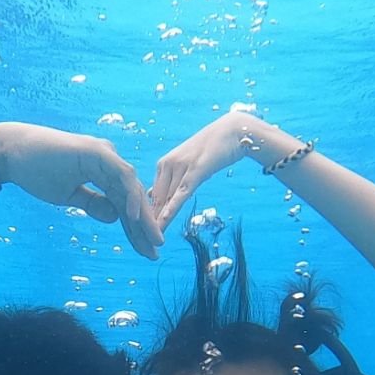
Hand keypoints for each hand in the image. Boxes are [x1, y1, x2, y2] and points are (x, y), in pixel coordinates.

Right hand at [0, 122, 163, 258]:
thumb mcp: (69, 195)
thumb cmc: (37, 171)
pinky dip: (129, 196)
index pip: (123, 204)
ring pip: (131, 189)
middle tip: (156, 251)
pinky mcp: (97, 152)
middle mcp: (108, 162)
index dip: (135, 228)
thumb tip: (115, 217)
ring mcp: (104, 156)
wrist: (13, 154)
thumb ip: (93, 204)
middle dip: (144, 226)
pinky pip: (120, 176)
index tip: (145, 250)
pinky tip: (134, 217)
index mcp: (102, 172)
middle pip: (131, 199)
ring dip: (142, 216)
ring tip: (153, 239)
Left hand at [149, 111, 289, 230]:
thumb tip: (157, 196)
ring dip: (158, 220)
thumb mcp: (189, 165)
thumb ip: (174, 180)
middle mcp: (167, 164)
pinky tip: (163, 221)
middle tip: (142, 243)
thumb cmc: (213, 149)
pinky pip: (180, 194)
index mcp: (164, 164)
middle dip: (150, 221)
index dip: (147, 215)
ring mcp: (180, 167)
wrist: (233, 131)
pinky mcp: (195, 170)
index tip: (140, 232)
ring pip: (166, 199)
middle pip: (156, 199)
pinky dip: (171, 208)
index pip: (152, 195)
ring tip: (150, 240)